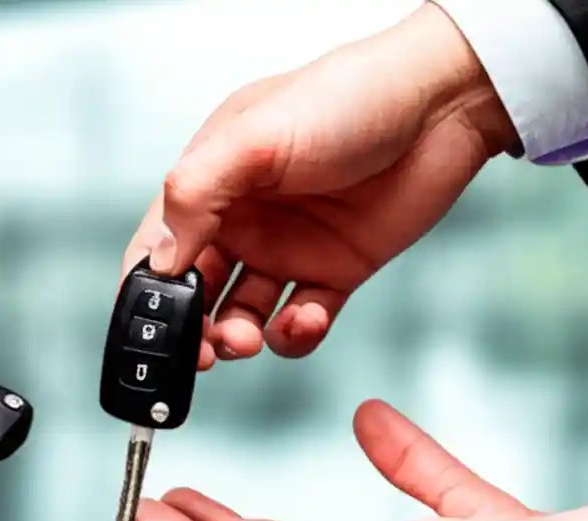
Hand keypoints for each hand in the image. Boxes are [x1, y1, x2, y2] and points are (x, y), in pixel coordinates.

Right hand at [124, 4, 517, 367]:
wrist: (441, 106)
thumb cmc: (347, 98)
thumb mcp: (253, 138)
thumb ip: (195, 196)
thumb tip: (159, 260)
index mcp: (211, 183)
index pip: (157, 247)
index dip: (146, 293)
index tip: (149, 332)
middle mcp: (243, 219)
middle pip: (195, 294)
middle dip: (190, 331)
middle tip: (200, 354)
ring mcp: (288, 248)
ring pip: (241, 316)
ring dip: (236, 338)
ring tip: (246, 339)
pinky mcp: (334, 272)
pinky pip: (300, 322)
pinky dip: (294, 334)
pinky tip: (304, 318)